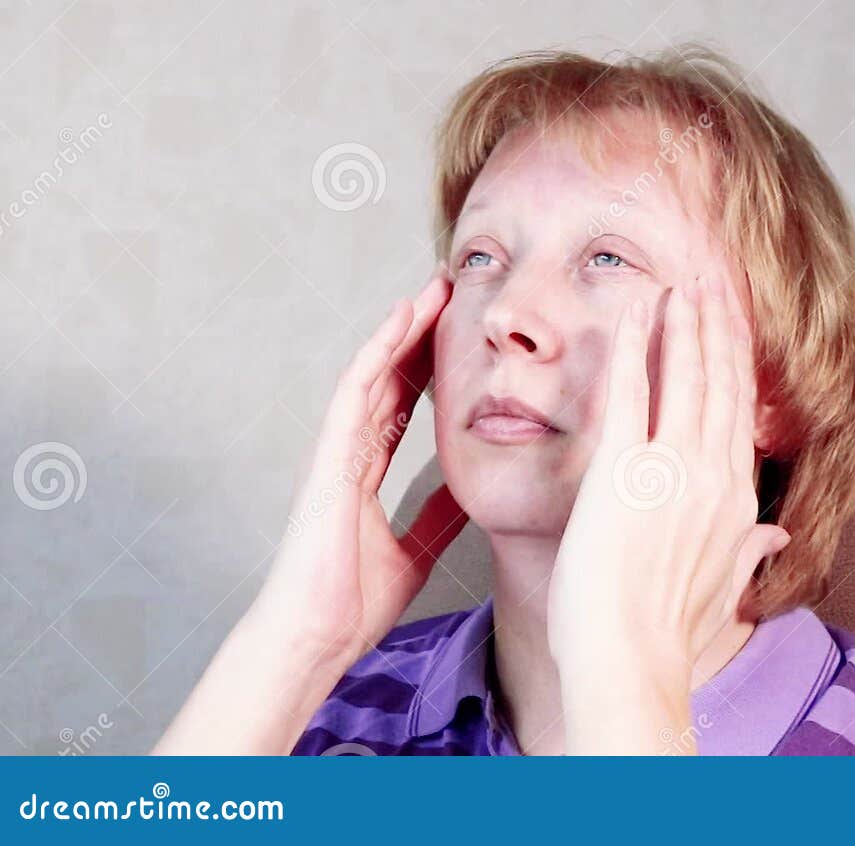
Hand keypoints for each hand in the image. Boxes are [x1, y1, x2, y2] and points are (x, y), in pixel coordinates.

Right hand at [253, 267, 467, 667]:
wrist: (315, 637)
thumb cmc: (352, 605)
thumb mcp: (416, 551)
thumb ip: (436, 517)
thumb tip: (468, 491)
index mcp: (362, 475)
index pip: (400, 407)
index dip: (426, 369)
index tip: (458, 336)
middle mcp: (346, 454)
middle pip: (386, 380)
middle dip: (418, 336)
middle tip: (453, 295)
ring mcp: (333, 451)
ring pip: (370, 372)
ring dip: (402, 328)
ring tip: (435, 288)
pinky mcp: (327, 456)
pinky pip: (353, 390)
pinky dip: (376, 352)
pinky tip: (400, 320)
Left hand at [546, 268, 788, 748]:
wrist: (629, 659)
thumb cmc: (667, 633)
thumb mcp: (724, 586)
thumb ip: (751, 547)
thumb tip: (776, 534)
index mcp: (738, 500)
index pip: (741, 412)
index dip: (738, 361)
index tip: (732, 324)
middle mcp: (714, 476)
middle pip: (721, 382)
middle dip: (718, 325)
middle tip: (713, 279)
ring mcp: (672, 470)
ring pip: (686, 376)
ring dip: (685, 322)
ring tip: (682, 283)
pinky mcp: (623, 471)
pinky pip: (632, 392)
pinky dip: (636, 344)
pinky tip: (635, 309)